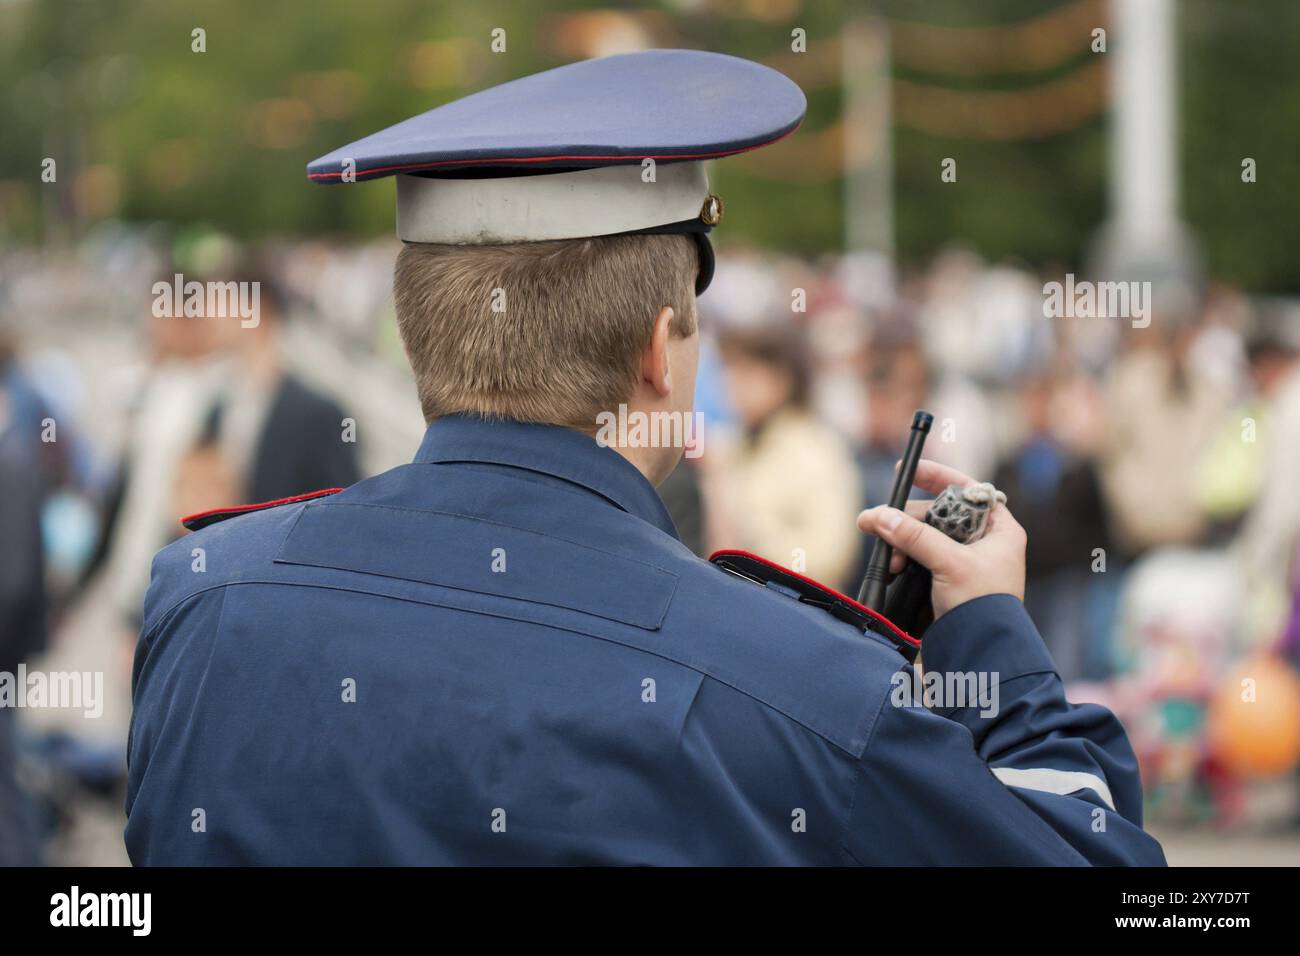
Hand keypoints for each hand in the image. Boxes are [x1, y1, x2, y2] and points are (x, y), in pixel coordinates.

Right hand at [856, 459, 1025, 620]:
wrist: (982, 652)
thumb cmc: (983, 606)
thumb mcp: (949, 563)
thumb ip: (914, 536)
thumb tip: (879, 516)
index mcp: (999, 529)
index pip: (967, 489)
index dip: (937, 477)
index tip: (908, 470)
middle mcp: (984, 541)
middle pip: (938, 513)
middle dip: (908, 520)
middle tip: (882, 524)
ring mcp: (966, 561)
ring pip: (926, 536)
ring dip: (903, 542)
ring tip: (892, 559)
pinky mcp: (948, 579)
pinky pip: (921, 557)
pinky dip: (906, 558)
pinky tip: (895, 569)